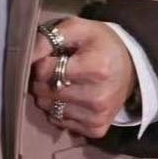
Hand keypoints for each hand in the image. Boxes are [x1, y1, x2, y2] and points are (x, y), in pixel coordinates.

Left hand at [28, 17, 136, 138]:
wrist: (131, 68)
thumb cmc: (100, 45)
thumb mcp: (77, 28)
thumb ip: (49, 38)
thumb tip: (26, 58)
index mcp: (97, 68)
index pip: (45, 71)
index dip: (42, 62)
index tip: (52, 57)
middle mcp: (98, 97)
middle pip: (44, 92)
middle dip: (43, 80)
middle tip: (56, 70)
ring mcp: (98, 116)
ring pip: (49, 109)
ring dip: (50, 95)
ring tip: (65, 83)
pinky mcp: (96, 130)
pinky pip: (59, 122)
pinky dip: (59, 110)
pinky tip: (72, 98)